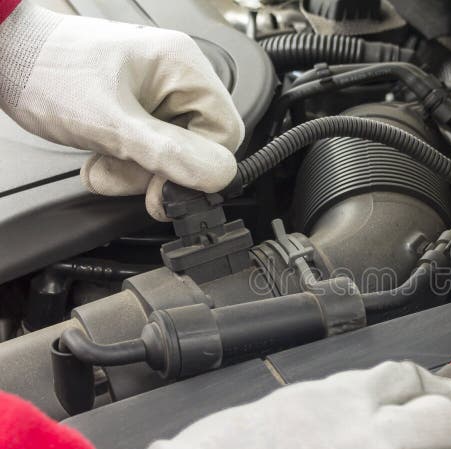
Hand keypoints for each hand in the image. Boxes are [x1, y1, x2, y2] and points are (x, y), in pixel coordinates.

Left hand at [0, 3, 243, 220]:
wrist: (2, 56)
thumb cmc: (46, 71)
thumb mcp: (112, 124)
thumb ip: (169, 154)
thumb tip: (218, 175)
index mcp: (184, 66)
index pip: (225, 133)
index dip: (199, 167)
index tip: (166, 187)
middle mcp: (178, 76)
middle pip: (197, 146)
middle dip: (159, 172)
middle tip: (125, 174)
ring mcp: (158, 91)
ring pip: (172, 153)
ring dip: (136, 171)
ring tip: (103, 162)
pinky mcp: (140, 106)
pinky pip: (151, 147)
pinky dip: (127, 162)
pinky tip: (102, 155)